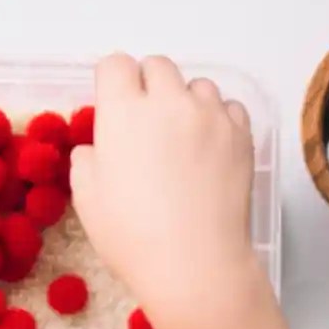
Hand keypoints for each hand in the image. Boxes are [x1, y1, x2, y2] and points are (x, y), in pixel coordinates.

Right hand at [70, 53, 260, 327]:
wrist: (195, 264)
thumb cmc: (132, 236)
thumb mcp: (87, 199)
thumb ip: (87, 160)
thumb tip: (97, 147)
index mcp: (123, 112)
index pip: (115, 64)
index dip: (111, 82)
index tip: (112, 105)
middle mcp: (169, 102)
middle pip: (157, 65)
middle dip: (147, 85)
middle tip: (145, 124)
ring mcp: (210, 115)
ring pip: (196, 84)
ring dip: (185, 101)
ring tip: (181, 138)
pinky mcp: (241, 134)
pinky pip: (229, 107)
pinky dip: (217, 119)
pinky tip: (209, 149)